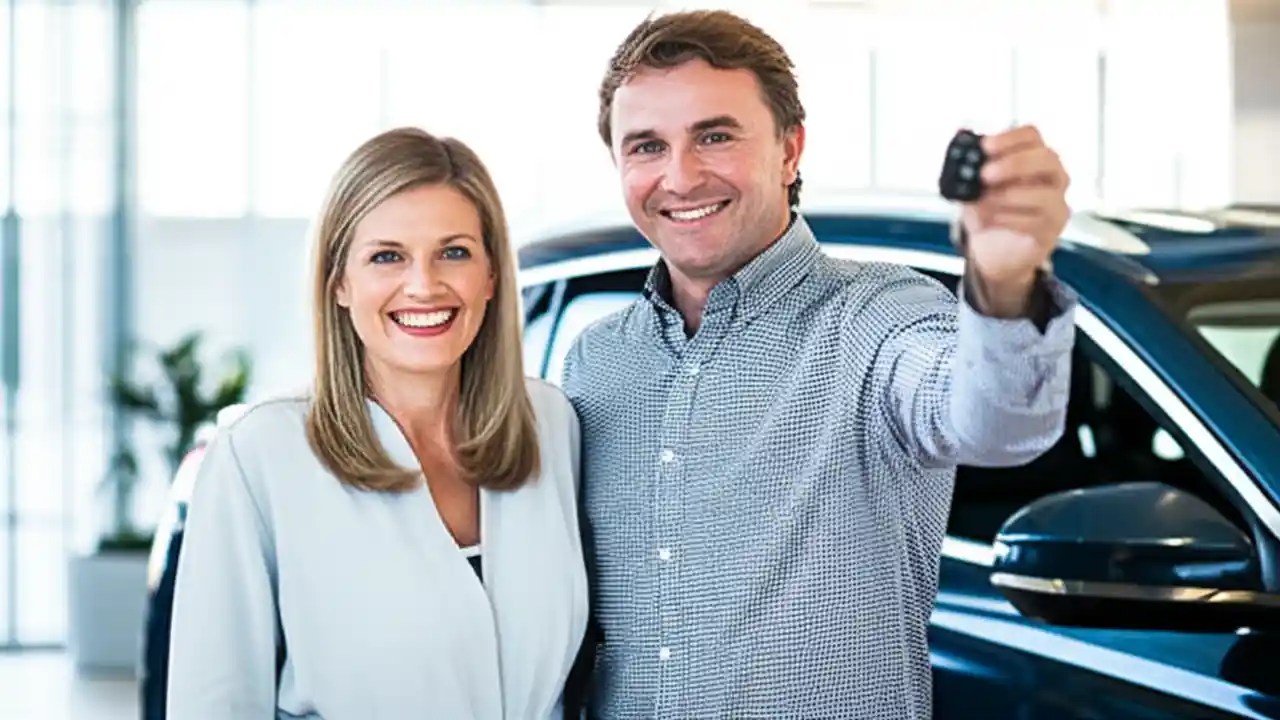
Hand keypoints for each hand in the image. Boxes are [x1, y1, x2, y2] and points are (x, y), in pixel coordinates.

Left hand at [959, 125, 1069, 314]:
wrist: (995, 250)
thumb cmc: (990, 211)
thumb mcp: (973, 186)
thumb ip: (970, 168)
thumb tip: (959, 145)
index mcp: (1032, 157)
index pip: (1031, 135)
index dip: (1009, 138)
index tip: (986, 146)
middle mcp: (1052, 176)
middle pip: (1047, 159)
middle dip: (1015, 164)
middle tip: (986, 174)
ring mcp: (1055, 203)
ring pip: (1044, 194)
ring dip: (1008, 197)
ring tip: (984, 202)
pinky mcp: (1051, 230)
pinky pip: (1035, 222)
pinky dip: (1009, 219)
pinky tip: (992, 220)